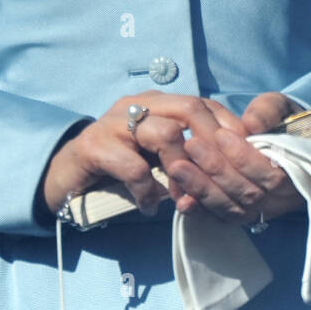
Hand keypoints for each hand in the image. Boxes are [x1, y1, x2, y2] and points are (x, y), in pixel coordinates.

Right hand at [41, 91, 247, 218]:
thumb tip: (226, 169)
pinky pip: (134, 167)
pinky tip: (149, 207)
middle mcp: (137, 104)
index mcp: (156, 102)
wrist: (67, 174)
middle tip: (218, 175)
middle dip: (211, 142)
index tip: (243, 154)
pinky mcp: (95, 145)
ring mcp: (114, 122)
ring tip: (182, 197)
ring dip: (181, 170)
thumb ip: (184, 153)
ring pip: (163, 134)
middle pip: (188, 108)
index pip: (201, 102)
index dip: (226, 126)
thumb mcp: (155, 154)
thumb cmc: (119, 164)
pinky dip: (148, 192)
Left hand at [169, 91, 307, 226]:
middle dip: (217, 171)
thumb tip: (251, 124)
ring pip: (232, 209)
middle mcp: (281, 199)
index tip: (221, 134)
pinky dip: (201, 210)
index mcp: (297, 173)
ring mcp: (260, 210)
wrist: (278, 140)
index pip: (271, 175)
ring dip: (203, 190)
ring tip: (178, 166)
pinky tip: (181, 198)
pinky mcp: (240, 214)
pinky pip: (220, 218)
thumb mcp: (279, 106)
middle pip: (249, 195)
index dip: (245, 158)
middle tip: (191, 145)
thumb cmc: (279, 120)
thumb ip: (268, 111)